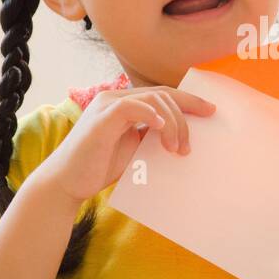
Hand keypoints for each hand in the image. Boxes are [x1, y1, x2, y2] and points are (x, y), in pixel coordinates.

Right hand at [33, 86, 216, 207]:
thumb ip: (151, 137)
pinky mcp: (102, 119)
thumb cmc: (98, 168)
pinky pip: (133, 108)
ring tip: (176, 149)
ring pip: (154, 100)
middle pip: (163, 95)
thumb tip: (181, 137)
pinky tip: (161, 130)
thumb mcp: (133, 150)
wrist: (67, 184)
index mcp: (124, 104)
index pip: (162, 95)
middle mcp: (115, 99)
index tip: (211, 112)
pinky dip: (151, 115)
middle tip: (188, 147)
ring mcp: (107, 106)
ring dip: (173, 124)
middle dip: (185, 117)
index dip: (188, 101)